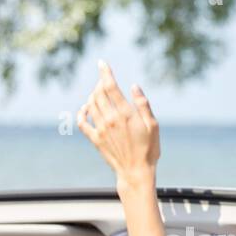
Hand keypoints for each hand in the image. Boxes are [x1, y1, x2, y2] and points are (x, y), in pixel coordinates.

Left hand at [77, 59, 159, 188]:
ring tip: (99, 93)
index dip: (105, 72)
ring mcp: (100, 129)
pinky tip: (85, 108)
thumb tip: (134, 86)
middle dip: (100, 83)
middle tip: (105, 81)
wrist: (136, 172)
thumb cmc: (149, 149)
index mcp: (125, 114)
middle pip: (98, 93)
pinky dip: (82, 112)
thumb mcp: (153, 125)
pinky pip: (82, 122)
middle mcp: (110, 119)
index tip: (102, 63)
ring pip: (90, 104)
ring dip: (93, 95)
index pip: (110, 87)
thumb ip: (143, 105)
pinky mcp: (95, 139)